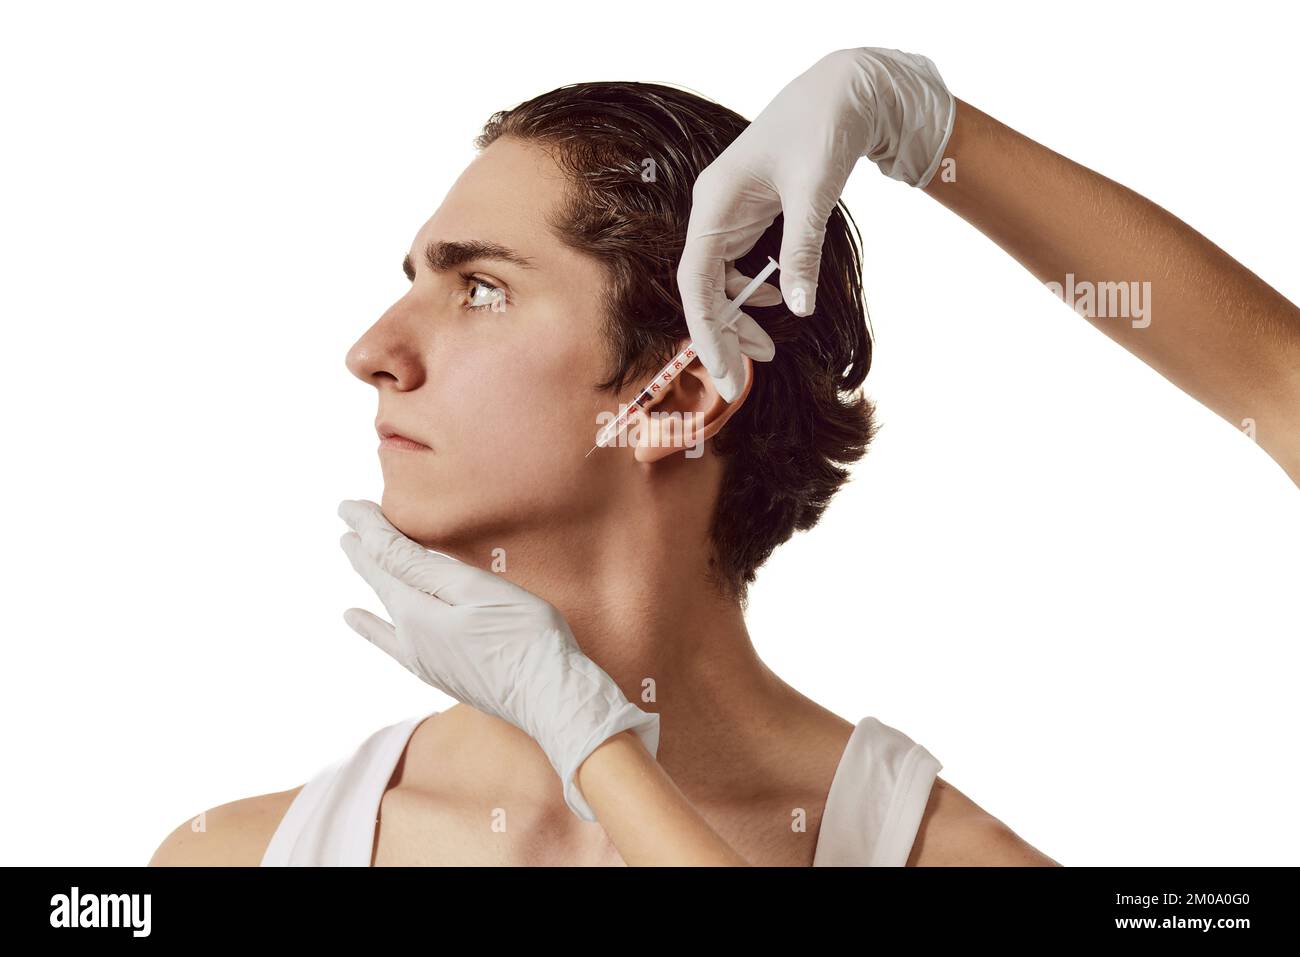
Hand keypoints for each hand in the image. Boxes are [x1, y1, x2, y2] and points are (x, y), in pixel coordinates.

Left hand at [336, 499, 660, 821]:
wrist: (548, 697)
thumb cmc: (523, 635)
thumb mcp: (474, 588)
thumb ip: (423, 568)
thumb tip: (379, 546)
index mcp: (415, 611)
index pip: (384, 556)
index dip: (367, 527)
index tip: (348, 504)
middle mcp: (408, 637)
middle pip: (380, 581)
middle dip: (364, 548)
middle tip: (348, 518)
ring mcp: (421, 659)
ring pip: (384, 606)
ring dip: (369, 576)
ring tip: (352, 553)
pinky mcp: (439, 673)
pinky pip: (390, 639)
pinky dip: (370, 624)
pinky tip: (358, 620)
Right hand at [677, 46, 955, 400]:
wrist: (842, 91)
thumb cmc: (822, 128)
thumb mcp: (815, 192)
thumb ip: (802, 251)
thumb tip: (798, 309)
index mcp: (714, 204)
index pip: (696, 284)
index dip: (706, 334)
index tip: (725, 375)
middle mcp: (712, 212)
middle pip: (702, 290)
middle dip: (722, 336)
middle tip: (745, 382)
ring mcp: (728, 215)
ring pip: (719, 283)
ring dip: (740, 319)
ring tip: (769, 351)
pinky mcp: (747, 217)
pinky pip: (738, 267)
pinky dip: (755, 294)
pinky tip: (781, 302)